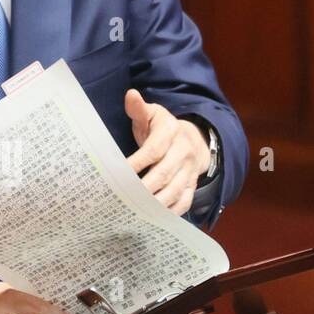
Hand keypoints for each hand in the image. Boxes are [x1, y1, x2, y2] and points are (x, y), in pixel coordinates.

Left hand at [125, 89, 210, 215]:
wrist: (194, 140)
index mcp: (171, 132)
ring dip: (154, 204)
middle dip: (143, 188)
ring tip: (134, 212)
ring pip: (174, 192)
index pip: (154, 149)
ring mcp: (189, 172)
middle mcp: (183, 152)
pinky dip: (169, 213)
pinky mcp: (191, 186)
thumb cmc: (162, 129)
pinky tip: (152, 219)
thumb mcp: (152, 114)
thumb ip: (138, 108)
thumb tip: (131, 95)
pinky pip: (183, 203)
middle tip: (123, 199)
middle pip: (163, 174)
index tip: (119, 173)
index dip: (137, 162)